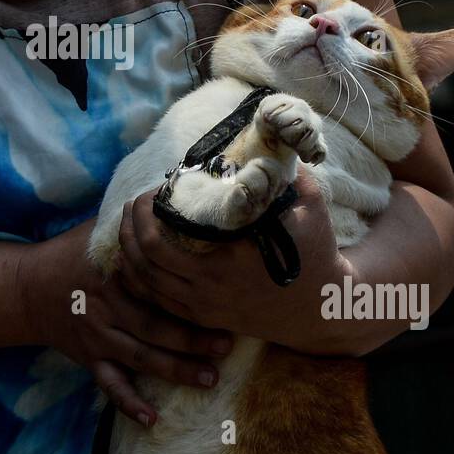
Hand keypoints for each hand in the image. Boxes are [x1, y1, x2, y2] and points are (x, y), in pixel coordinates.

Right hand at [19, 217, 234, 426]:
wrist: (27, 288)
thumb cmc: (72, 254)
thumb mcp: (100, 231)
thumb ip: (134, 225)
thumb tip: (172, 198)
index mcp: (115, 274)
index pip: (156, 285)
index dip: (187, 295)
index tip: (220, 299)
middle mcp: (107, 307)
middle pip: (155, 326)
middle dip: (192, 338)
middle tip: (226, 344)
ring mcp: (98, 336)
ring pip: (141, 357)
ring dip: (175, 370)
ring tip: (209, 377)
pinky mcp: (89, 358)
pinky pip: (110, 385)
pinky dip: (129, 403)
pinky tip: (151, 419)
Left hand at [113, 164, 355, 352]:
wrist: (323, 308)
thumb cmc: (315, 255)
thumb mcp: (310, 207)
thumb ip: (289, 171)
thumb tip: (273, 134)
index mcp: (224, 265)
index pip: (159, 243)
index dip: (147, 214)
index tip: (156, 190)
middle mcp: (206, 291)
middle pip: (142, 261)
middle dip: (130, 226)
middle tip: (137, 202)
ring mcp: (203, 309)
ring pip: (144, 283)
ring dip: (130, 250)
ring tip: (132, 222)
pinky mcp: (204, 318)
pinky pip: (157, 301)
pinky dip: (140, 276)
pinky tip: (138, 255)